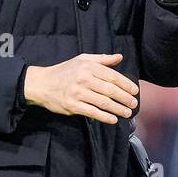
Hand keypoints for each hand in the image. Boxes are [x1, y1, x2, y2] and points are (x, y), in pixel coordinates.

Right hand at [23, 53, 138, 124]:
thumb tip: (120, 57)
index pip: (112, 76)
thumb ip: (102, 59)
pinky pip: (92, 112)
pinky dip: (104, 117)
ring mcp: (78, 93)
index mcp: (88, 66)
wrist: (42, 84)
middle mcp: (83, 79)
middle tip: (134, 104)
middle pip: (110, 90)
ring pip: (103, 102)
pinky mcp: (72, 106)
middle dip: (125, 98)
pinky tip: (113, 119)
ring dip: (118, 109)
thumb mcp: (82, 60)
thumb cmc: (64, 71)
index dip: (126, 84)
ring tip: (127, 113)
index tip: (135, 91)